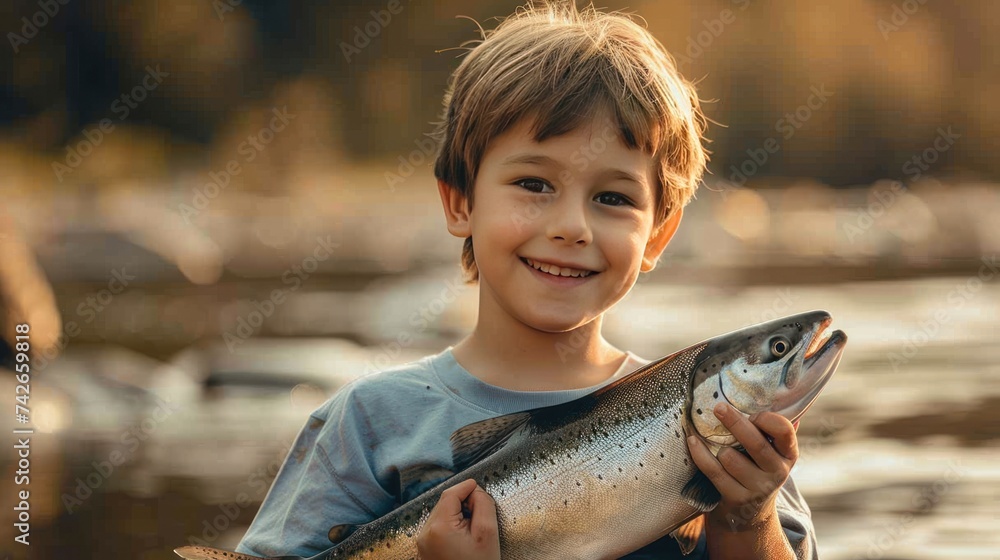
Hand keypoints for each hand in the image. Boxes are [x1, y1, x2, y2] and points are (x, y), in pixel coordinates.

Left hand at [416, 478, 499, 559]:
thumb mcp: (488, 533)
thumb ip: (483, 504)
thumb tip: (474, 490)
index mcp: (438, 527)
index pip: (450, 494)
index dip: (466, 487)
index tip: (477, 485)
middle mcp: (425, 533)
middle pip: (445, 504)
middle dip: (462, 504)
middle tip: (480, 514)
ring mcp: (423, 543)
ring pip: (441, 516)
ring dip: (457, 516)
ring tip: (472, 532)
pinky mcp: (425, 550)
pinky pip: (438, 528)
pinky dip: (451, 527)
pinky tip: (464, 539)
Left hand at [687, 403, 798, 531]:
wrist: (750, 512)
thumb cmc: (758, 468)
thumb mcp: (772, 451)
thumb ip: (773, 428)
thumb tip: (775, 395)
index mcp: (789, 454)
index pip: (784, 431)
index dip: (767, 419)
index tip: (752, 414)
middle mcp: (777, 472)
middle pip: (755, 443)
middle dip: (735, 423)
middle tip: (718, 407)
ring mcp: (757, 488)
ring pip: (730, 458)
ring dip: (718, 446)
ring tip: (715, 442)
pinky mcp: (735, 497)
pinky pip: (712, 470)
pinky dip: (699, 453)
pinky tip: (692, 440)